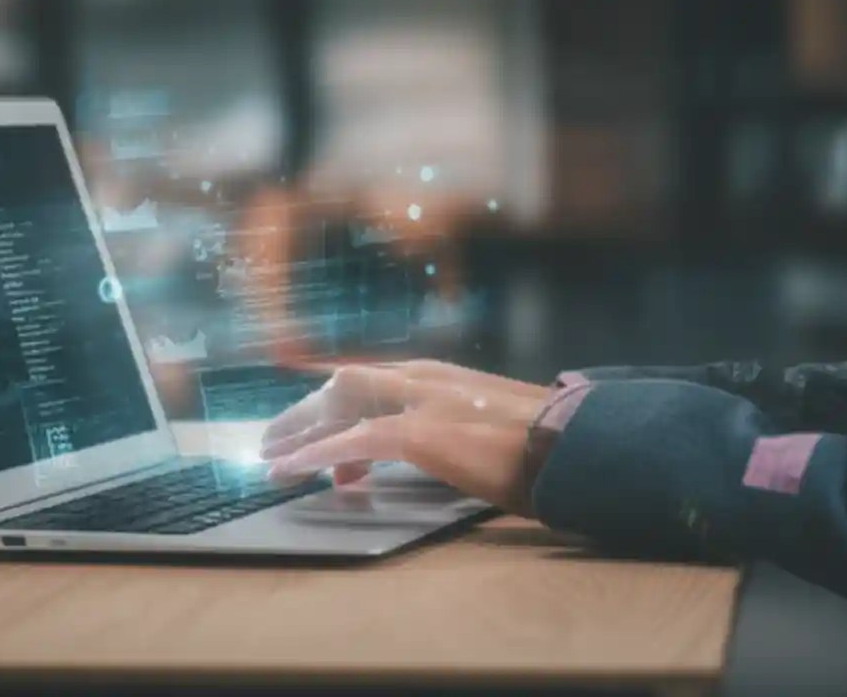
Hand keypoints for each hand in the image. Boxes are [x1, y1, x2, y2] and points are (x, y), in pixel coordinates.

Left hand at [260, 360, 552, 516]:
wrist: (575, 443)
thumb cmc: (544, 442)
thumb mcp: (488, 425)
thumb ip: (450, 430)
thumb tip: (429, 451)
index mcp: (439, 376)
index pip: (371, 381)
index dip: (336, 405)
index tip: (317, 431)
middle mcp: (424, 378)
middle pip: (345, 386)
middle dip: (307, 412)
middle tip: (278, 440)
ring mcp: (421, 400)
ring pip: (340, 406)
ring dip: (301, 431)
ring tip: (271, 458)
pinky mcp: (420, 432)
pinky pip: (349, 442)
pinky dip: (313, 454)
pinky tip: (288, 470)